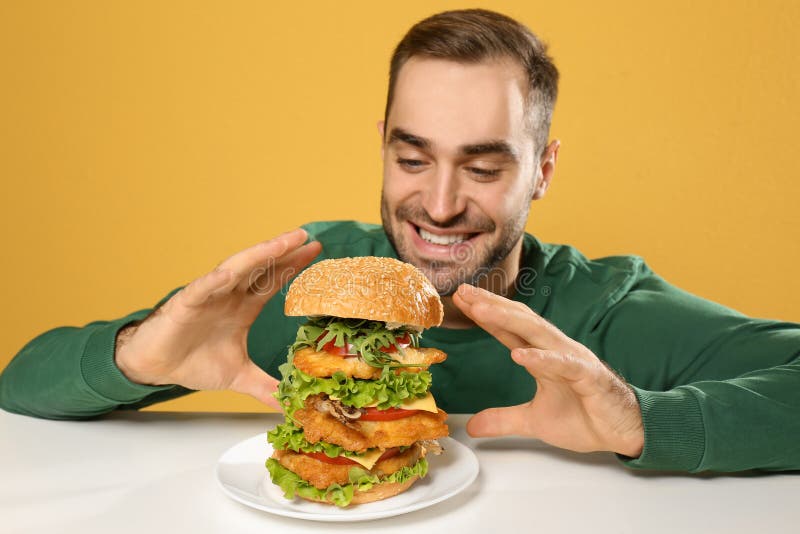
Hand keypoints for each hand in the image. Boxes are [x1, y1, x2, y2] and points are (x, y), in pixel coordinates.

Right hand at [115, 228, 320, 408]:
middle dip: (284, 252)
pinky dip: (214, 281)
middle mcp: (229, 295)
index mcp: (243, 307)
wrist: (155, 366)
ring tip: (282, 242)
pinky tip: (229, 274)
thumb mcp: (239, 376)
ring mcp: (208, 296)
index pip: (273, 281)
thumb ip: (265, 387)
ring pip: (237, 269)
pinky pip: (201, 289)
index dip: (293, 266)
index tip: (316, 252)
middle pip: (260, 267)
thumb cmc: (193, 361)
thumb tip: (288, 403)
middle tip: (307, 237)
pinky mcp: (184, 304)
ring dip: (259, 254)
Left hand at [452, 284, 643, 456]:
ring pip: (537, 333)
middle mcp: (556, 350)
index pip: (509, 329)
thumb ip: (503, 419)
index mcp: (543, 355)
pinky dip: (541, 358)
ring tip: (481, 310)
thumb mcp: (534, 421)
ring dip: (507, 319)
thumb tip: (472, 426)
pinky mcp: (588, 376)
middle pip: (519, 321)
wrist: (624, 433)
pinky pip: (563, 364)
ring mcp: (572, 359)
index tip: (462, 301)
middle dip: (491, 305)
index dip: (485, 314)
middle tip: (464, 292)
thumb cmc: (586, 418)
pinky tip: (519, 354)